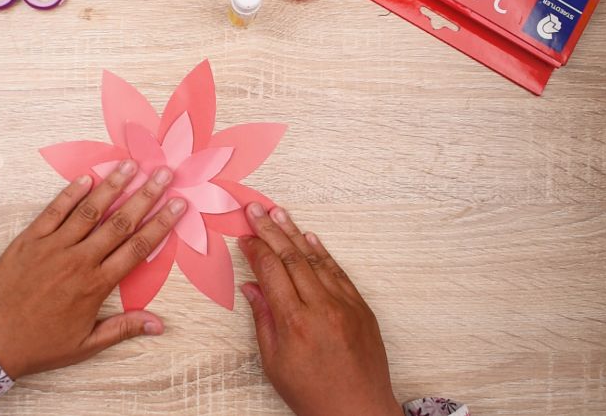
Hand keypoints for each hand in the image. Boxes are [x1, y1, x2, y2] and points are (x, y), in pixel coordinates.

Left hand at [0, 159, 185, 378]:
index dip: (161, 224)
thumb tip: (159, 325)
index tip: (178, 205)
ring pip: (90, 210)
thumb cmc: (39, 345)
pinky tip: (86, 177)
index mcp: (96, 285)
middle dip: (146, 196)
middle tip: (164, 173)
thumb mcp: (85, 345)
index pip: (137, 248)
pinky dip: (71, 193)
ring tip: (131, 165)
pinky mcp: (29, 240)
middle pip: (120, 222)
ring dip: (113, 186)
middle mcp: (78, 261)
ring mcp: (53, 247)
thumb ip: (123, 329)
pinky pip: (54, 211)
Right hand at [238, 203, 400, 415]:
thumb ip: (263, 319)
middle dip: (270, 230)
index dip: (255, 250)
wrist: (358, 411)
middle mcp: (321, 308)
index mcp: (295, 322)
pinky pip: (338, 272)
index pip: (271, 271)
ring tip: (278, 212)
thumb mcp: (274, 363)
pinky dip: (322, 253)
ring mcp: (344, 305)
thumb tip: (251, 287)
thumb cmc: (313, 394)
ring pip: (315, 259)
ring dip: (294, 233)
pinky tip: (309, 237)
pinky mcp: (361, 308)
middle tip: (254, 209)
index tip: (244, 237)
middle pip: (291, 257)